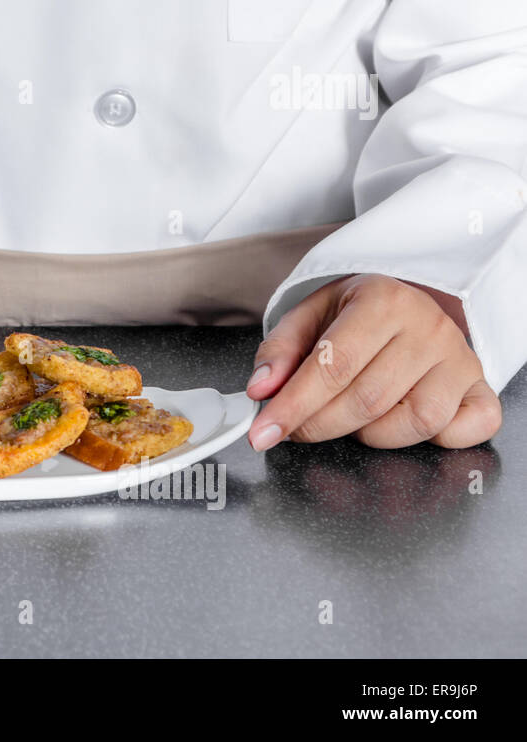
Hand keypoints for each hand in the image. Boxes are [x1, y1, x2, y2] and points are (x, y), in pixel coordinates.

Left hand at [246, 274, 500, 450]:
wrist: (406, 302)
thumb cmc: (354, 313)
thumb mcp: (308, 316)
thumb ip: (279, 351)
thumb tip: (261, 389)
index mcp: (382, 301)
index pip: (333, 365)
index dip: (294, 406)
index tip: (264, 433)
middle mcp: (428, 328)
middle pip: (368, 400)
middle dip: (320, 425)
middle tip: (297, 428)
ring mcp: (460, 359)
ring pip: (416, 421)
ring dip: (372, 434)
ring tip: (351, 416)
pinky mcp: (480, 387)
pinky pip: (466, 429)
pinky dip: (435, 439)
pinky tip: (402, 422)